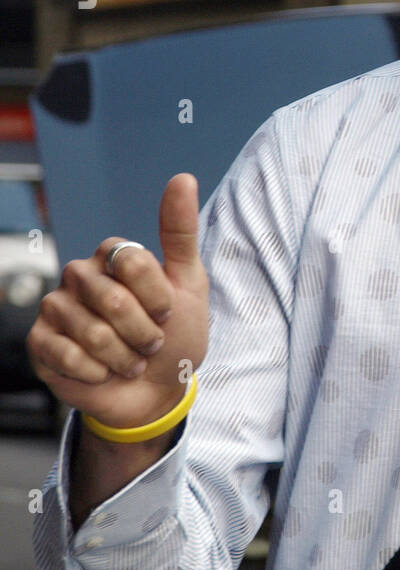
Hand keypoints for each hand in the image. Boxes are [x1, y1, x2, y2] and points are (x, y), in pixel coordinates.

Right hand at [27, 174, 208, 429]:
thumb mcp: (189, 283)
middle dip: (144, 334)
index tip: (167, 312)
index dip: (159, 298)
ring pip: (94, 333)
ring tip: (129, 360)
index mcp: (112, 255)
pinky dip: (97, 372)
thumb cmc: (174, 335)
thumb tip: (182, 177)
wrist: (155, 391)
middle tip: (149, 344)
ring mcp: (56, 306)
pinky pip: (68, 355)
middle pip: (115, 301)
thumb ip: (180, 232)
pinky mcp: (40, 340)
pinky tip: (102, 372)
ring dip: (124, 357)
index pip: (134, 261)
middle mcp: (80, 274)